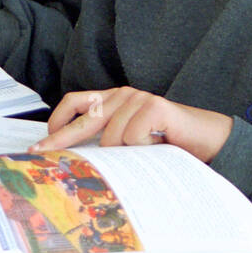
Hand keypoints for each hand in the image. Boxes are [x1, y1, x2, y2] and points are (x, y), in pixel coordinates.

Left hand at [30, 87, 233, 163]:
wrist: (209, 140)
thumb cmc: (170, 142)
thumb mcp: (132, 141)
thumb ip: (108, 140)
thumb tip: (74, 157)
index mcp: (115, 100)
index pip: (77, 102)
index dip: (58, 119)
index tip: (44, 140)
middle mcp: (124, 95)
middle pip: (84, 117)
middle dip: (61, 138)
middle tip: (41, 153)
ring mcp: (139, 99)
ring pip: (111, 136)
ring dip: (124, 153)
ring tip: (145, 153)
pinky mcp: (154, 107)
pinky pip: (132, 137)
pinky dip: (143, 147)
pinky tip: (158, 144)